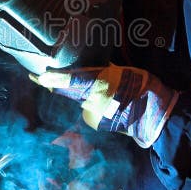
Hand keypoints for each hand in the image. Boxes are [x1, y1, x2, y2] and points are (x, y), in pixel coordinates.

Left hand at [30, 64, 178, 147]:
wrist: (153, 114)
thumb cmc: (141, 87)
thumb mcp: (122, 71)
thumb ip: (103, 70)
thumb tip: (90, 66)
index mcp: (98, 83)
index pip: (69, 80)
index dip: (51, 79)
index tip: (37, 76)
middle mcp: (92, 99)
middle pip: (69, 91)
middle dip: (55, 85)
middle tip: (40, 78)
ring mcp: (93, 113)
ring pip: (80, 101)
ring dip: (86, 97)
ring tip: (107, 95)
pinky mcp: (96, 123)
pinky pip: (89, 111)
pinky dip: (94, 107)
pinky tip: (110, 107)